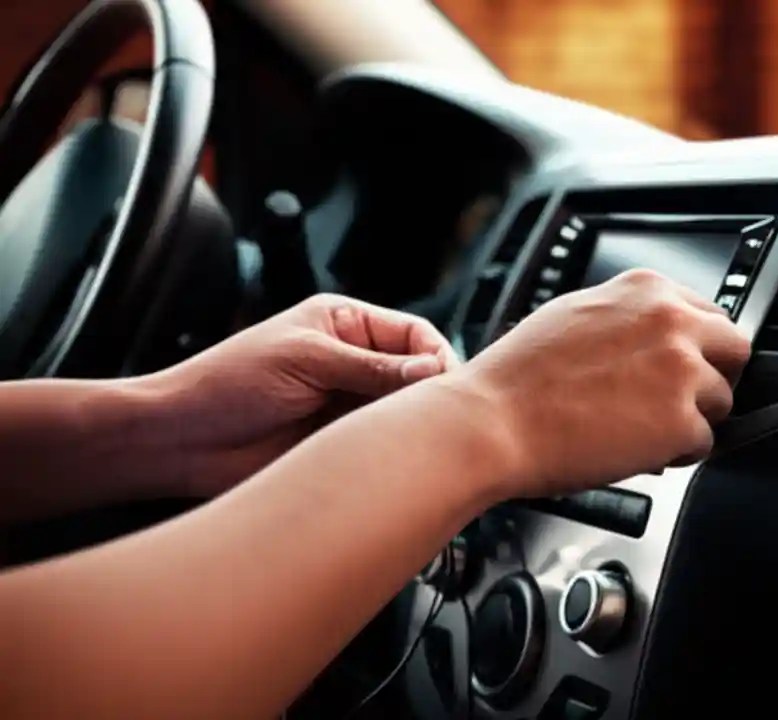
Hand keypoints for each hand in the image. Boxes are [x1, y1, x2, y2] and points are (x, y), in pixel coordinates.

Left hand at [146, 294, 457, 496]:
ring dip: (411, 425)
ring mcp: (348, 404)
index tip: (446, 383)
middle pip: (416, 374)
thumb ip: (373, 368)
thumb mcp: (306, 361)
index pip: (414, 334)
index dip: (437, 356)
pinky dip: (394, 452)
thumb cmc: (226, 384)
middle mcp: (353, 362)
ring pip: (403, 413)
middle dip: (430, 394)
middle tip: (439, 417)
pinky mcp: (340, 442)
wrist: (180, 441)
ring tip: (415, 439)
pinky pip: (381, 444)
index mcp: (345, 324)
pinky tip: (396, 458)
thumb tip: (434, 371)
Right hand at [448, 269, 750, 497]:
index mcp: (648, 290)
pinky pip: (705, 443)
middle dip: (712, 377)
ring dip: (692, 418)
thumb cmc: (520, 377)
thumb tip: (658, 332)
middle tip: (679, 400)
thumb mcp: (578, 313)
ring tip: (643, 428)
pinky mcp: (680, 423)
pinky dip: (678, 453)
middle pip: (734, 350)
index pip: (710, 314)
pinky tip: (638, 449)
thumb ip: (629, 316)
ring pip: (722, 400)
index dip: (698, 348)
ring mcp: (681, 372)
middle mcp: (672, 322)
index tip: (685, 366)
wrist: (493, 422)